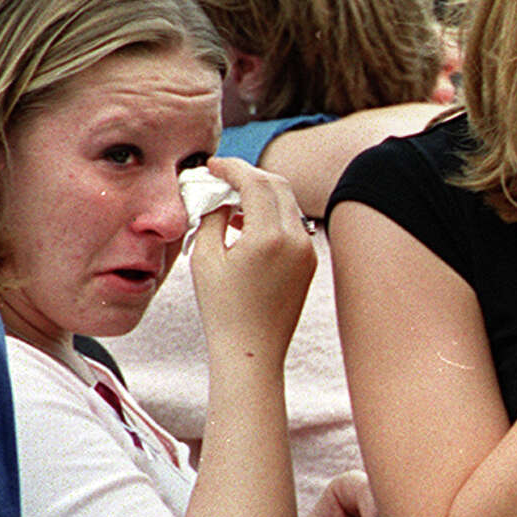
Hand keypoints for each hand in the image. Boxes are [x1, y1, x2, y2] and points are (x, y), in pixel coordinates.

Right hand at [189, 156, 316, 363]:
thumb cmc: (222, 308)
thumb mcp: (207, 258)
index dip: (231, 168)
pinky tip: (247, 224)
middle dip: (248, 176)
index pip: (255, 182)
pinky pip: (293, 225)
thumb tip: (221, 196)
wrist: (252, 350)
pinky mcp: (310, 262)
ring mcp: (307, 250)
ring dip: (261, 194)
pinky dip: (272, 215)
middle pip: (277, 186)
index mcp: (269, 236)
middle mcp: (296, 239)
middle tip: (221, 177)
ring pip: (288, 204)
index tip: (212, 166)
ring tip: (230, 202)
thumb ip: (214, 217)